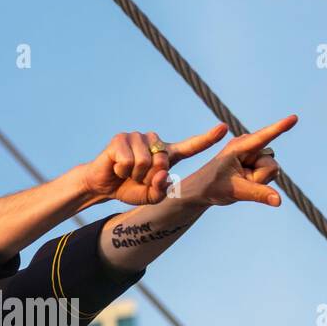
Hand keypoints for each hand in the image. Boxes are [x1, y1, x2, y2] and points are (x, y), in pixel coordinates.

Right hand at [80, 126, 228, 205]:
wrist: (102, 186)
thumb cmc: (128, 188)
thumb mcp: (150, 197)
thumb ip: (161, 190)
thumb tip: (163, 172)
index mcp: (166, 154)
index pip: (190, 146)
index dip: (207, 139)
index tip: (224, 128)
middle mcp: (155, 141)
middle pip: (163, 162)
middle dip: (148, 178)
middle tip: (136, 178)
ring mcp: (137, 137)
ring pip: (145, 162)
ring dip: (134, 175)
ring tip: (126, 173)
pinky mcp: (121, 138)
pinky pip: (128, 160)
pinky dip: (122, 171)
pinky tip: (117, 168)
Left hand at [181, 114, 297, 207]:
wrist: (204, 190)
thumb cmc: (213, 186)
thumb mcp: (235, 191)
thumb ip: (258, 194)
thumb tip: (279, 200)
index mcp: (239, 146)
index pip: (264, 136)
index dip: (280, 127)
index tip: (294, 117)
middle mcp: (249, 146)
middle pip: (271, 165)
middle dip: (260, 178)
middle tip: (240, 181)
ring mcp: (254, 154)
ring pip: (272, 170)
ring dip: (259, 181)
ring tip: (241, 181)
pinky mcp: (257, 162)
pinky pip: (270, 175)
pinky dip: (260, 183)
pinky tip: (246, 181)